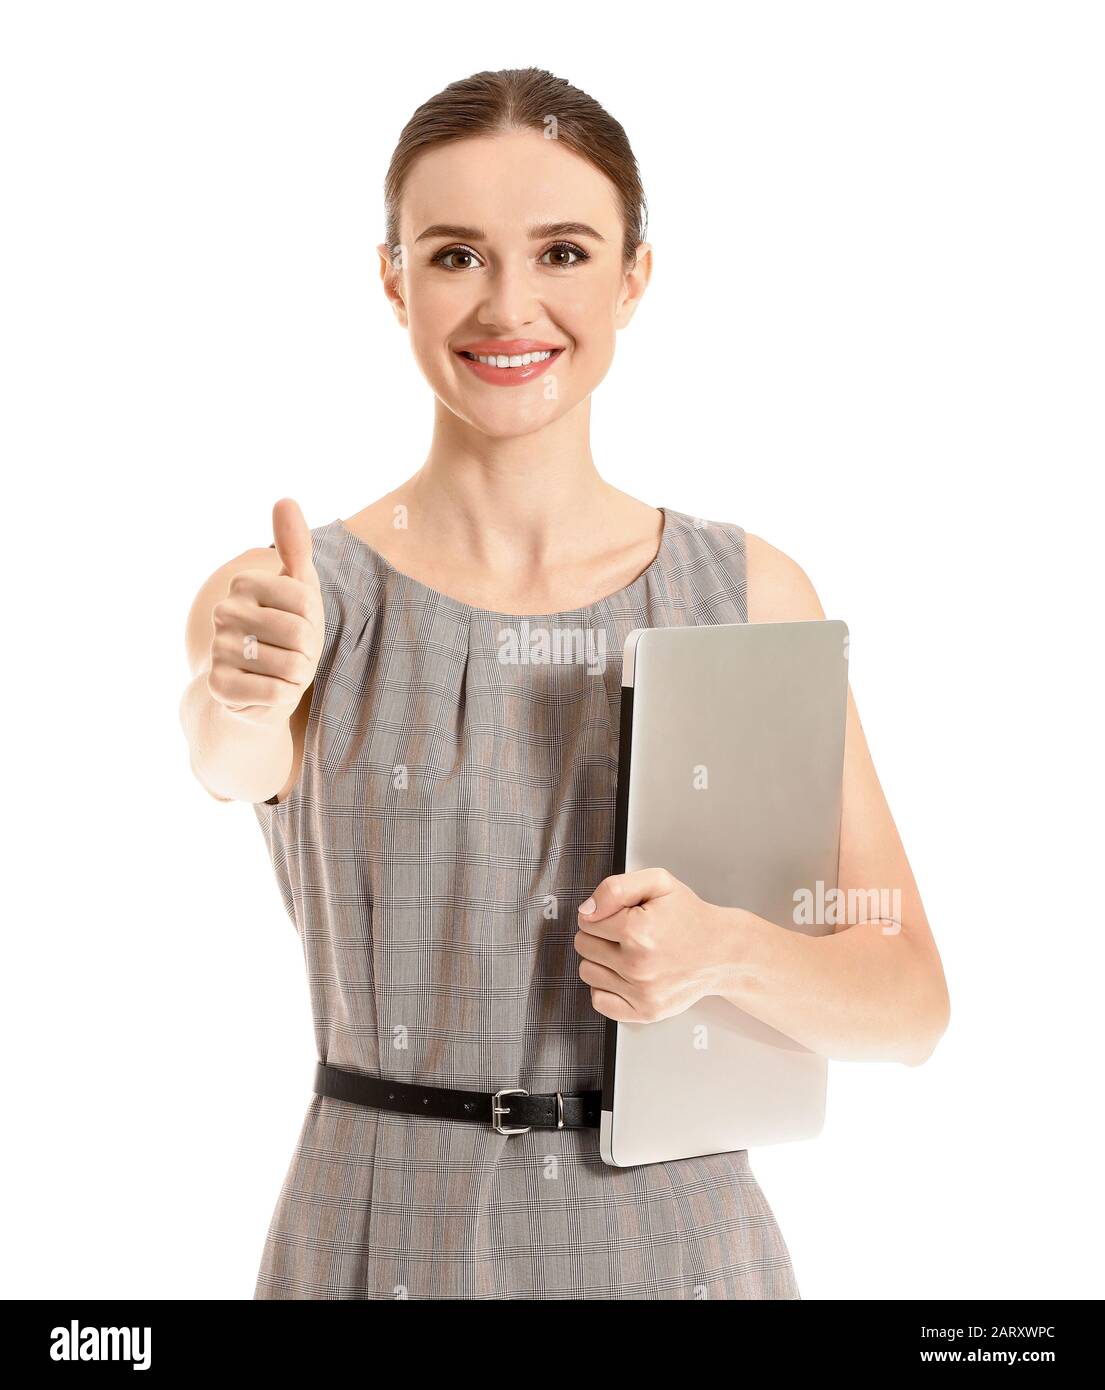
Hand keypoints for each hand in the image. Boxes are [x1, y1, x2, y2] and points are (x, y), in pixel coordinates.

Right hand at [207, 497, 324, 725]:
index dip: (314, 621)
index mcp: (244, 583)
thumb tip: (285, 500)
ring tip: (284, 672)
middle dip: (308, 650)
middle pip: (299, 632)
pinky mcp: (219, 687)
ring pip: (291, 664)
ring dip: (298, 675)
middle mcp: (224, 612)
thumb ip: (294, 546)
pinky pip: (276, 693)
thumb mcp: (298, 589)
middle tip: (294, 654)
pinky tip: (271, 691)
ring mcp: (218, 650)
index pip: (306, 600)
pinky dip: (284, 696)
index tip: (300, 626)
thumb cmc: (285, 633)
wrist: (259, 686)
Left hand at [574, 868, 737, 1021]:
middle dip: (600, 935)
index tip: (623, 915)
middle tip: (628, 934)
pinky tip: (625, 975)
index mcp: (637, 931)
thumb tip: (586, 910)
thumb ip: (615, 889)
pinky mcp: (646, 1012)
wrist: (722, 951)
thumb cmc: (689, 916)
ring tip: (628, 953)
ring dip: (602, 961)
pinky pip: (599, 1001)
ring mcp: (642, 993)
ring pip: (587, 972)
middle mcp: (638, 966)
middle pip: (583, 946)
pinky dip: (607, 987)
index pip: (586, 920)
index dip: (603, 913)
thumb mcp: (658, 883)